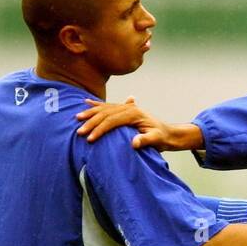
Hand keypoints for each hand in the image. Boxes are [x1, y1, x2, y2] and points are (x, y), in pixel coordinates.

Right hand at [75, 96, 202, 151]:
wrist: (169, 133)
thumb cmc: (162, 137)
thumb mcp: (157, 140)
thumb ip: (146, 140)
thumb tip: (135, 142)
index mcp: (134, 114)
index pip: (112, 120)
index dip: (100, 129)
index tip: (91, 139)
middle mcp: (129, 108)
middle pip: (105, 113)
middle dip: (91, 122)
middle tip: (79, 132)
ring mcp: (126, 107)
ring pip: (104, 108)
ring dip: (90, 113)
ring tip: (77, 118)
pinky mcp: (124, 110)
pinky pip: (107, 106)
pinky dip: (96, 105)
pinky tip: (86, 102)